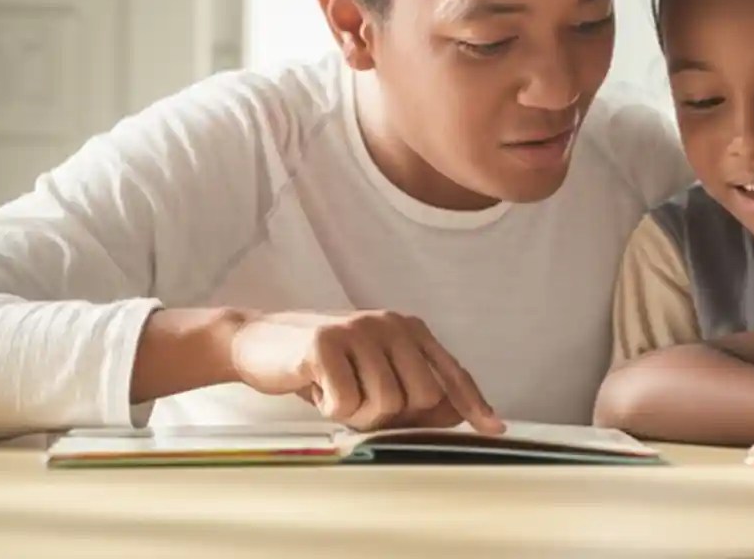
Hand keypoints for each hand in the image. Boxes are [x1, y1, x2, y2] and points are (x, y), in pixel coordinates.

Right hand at [227, 310, 504, 433]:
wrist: (258, 343)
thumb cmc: (323, 366)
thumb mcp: (373, 375)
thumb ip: (413, 390)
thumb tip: (458, 414)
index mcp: (408, 328)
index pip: (450, 372)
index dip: (472, 403)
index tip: (495, 429)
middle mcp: (390, 323)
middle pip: (423, 396)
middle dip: (393, 415)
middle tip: (358, 401)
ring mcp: (359, 329)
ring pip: (386, 404)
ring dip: (357, 413)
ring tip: (335, 391)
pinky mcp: (325, 343)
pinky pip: (347, 403)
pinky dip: (330, 408)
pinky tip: (316, 386)